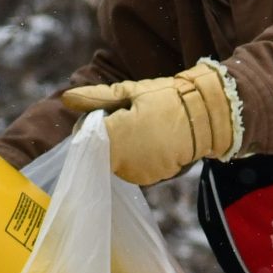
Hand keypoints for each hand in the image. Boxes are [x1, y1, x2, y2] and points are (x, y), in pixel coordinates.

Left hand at [60, 60, 234, 185]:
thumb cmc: (167, 99)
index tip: (104, 113)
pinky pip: (133, 169)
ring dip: (121, 149)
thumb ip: (96, 98)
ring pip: (115, 162)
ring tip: (142, 128)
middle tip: (126, 118)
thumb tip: (67, 98)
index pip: (85, 137)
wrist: (206, 117)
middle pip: (98, 152)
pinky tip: (150, 142)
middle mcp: (122, 163)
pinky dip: (136, 158)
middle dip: (106, 138)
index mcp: (114, 138)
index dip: (90, 125)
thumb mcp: (131, 91)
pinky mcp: (150, 180)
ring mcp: (136, 175)